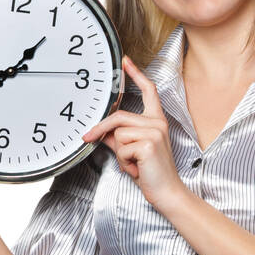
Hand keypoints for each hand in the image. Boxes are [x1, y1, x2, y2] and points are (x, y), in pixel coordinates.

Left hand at [81, 56, 185, 211]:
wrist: (166, 192)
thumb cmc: (152, 173)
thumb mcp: (133, 152)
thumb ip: (119, 139)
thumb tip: (102, 132)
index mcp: (156, 121)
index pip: (149, 91)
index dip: (136, 75)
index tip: (126, 62)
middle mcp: (157, 123)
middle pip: (119, 117)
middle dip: (101, 129)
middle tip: (87, 138)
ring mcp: (155, 132)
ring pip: (118, 134)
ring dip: (119, 153)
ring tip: (133, 164)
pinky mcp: (149, 144)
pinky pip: (122, 148)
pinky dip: (124, 162)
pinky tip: (137, 168)